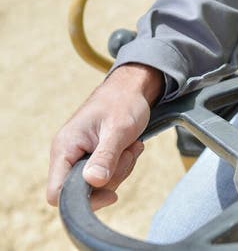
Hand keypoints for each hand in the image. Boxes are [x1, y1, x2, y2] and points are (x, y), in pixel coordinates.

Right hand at [47, 63, 162, 210]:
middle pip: (83, 192)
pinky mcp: (91, 158)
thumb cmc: (123, 102)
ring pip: (97, 185)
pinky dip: (121, 166)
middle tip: (127, 153)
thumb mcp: (118, 128)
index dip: (82, 200)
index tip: (111, 193)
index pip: (57, 193)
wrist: (131, 88)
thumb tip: (93, 182)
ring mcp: (79, 157)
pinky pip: (105, 176)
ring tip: (130, 146)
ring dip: (120, 170)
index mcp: (64, 147)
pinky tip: (130, 148)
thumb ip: (105, 156)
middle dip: (111, 178)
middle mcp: (67, 155)